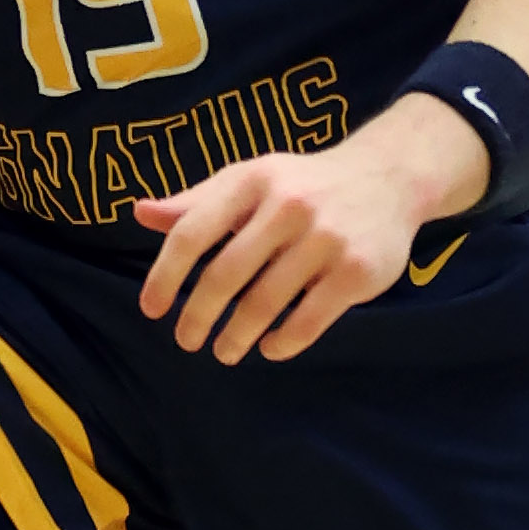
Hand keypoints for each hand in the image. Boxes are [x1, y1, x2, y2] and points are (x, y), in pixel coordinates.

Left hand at [133, 105, 468, 365]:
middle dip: (198, 316)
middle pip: (225, 275)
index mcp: (252, 180)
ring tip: (225, 351)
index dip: (164, 276)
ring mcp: (326, 238)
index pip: (192, 233)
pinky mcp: (357, 270)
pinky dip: (283, 342)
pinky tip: (271, 347)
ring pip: (265, 303)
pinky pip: (308, 320)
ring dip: (237, 336)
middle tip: (187, 341)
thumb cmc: (303, 184)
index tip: (151, 310)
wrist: (388, 178)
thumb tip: (140, 213)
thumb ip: (197, 203)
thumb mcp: (250, 180)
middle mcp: (288, 205)